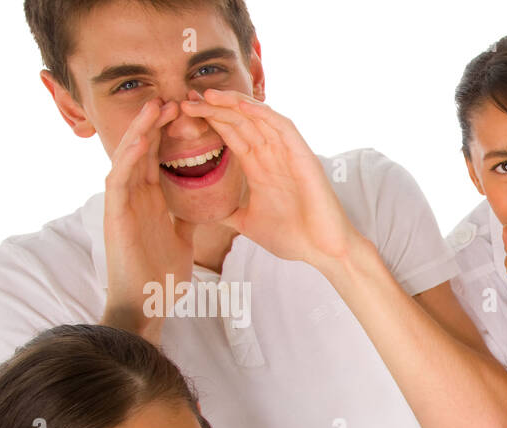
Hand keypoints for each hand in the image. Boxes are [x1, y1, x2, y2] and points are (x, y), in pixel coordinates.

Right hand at [103, 98, 195, 336]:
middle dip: (155, 124)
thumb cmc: (162, 275)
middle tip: (172, 99)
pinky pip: (119, 180)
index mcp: (151, 200)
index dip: (169, 135)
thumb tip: (202, 205)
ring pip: (128, 158)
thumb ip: (186, 219)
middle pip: (143, 151)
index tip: (186, 115)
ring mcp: (123, 204)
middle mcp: (135, 197)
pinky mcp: (115, 215)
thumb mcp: (182, 239)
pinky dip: (128, 159)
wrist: (149, 304)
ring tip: (154, 107)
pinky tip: (139, 141)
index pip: (158, 158)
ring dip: (140, 132)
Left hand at [180, 89, 358, 268]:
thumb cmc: (294, 239)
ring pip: (258, 118)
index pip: (232, 135)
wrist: (324, 252)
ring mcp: (288, 154)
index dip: (209, 121)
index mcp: (260, 168)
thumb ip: (227, 213)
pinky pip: (281, 126)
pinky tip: (240, 104)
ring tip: (206, 95)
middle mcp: (273, 156)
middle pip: (240, 122)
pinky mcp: (303, 156)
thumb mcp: (248, 224)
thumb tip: (202, 213)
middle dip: (214, 108)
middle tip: (186, 99)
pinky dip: (262, 113)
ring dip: (232, 104)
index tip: (183, 113)